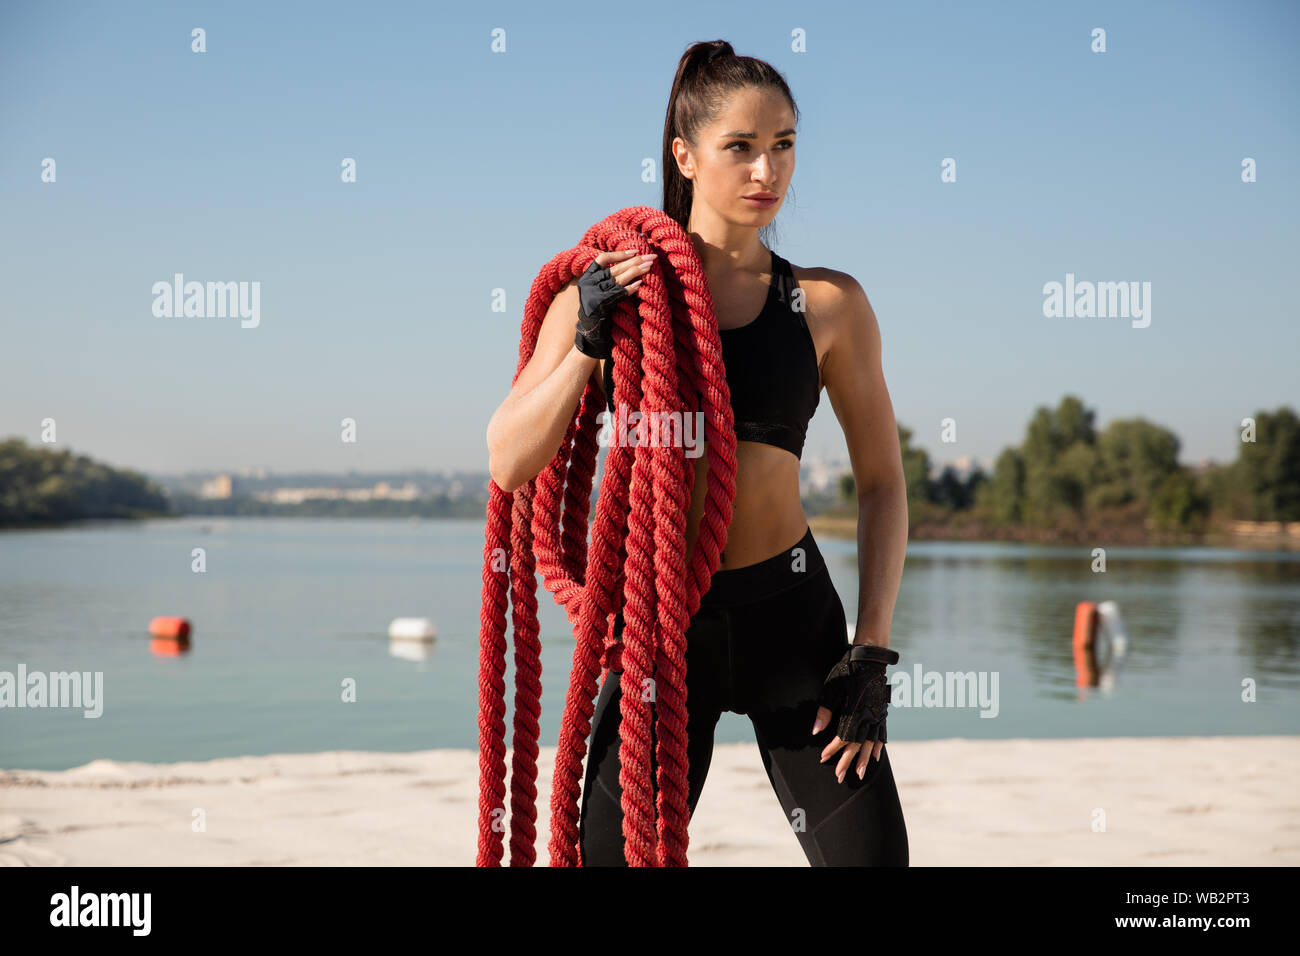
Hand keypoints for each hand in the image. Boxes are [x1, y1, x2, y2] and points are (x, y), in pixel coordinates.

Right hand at [573, 250, 656, 359]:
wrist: (590, 335)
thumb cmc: (599, 313)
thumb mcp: (599, 292)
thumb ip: (608, 279)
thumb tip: (631, 262)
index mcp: (586, 277)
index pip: (602, 259)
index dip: (619, 254)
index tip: (635, 251)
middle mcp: (588, 283)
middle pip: (614, 268)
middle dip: (635, 261)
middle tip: (651, 256)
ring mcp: (592, 294)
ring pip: (618, 278)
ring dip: (636, 271)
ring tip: (649, 266)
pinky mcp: (599, 304)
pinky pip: (618, 293)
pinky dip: (630, 288)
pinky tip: (640, 284)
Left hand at [812, 643, 898, 782]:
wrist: (869, 658)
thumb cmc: (847, 672)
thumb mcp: (831, 688)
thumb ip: (824, 711)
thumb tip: (816, 731)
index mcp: (854, 712)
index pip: (843, 737)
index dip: (833, 749)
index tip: (824, 758)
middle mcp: (868, 717)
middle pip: (857, 745)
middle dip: (847, 761)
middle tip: (840, 777)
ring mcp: (877, 715)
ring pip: (871, 743)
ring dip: (864, 760)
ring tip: (860, 774)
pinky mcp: (881, 712)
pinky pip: (882, 734)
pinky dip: (878, 747)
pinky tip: (877, 757)